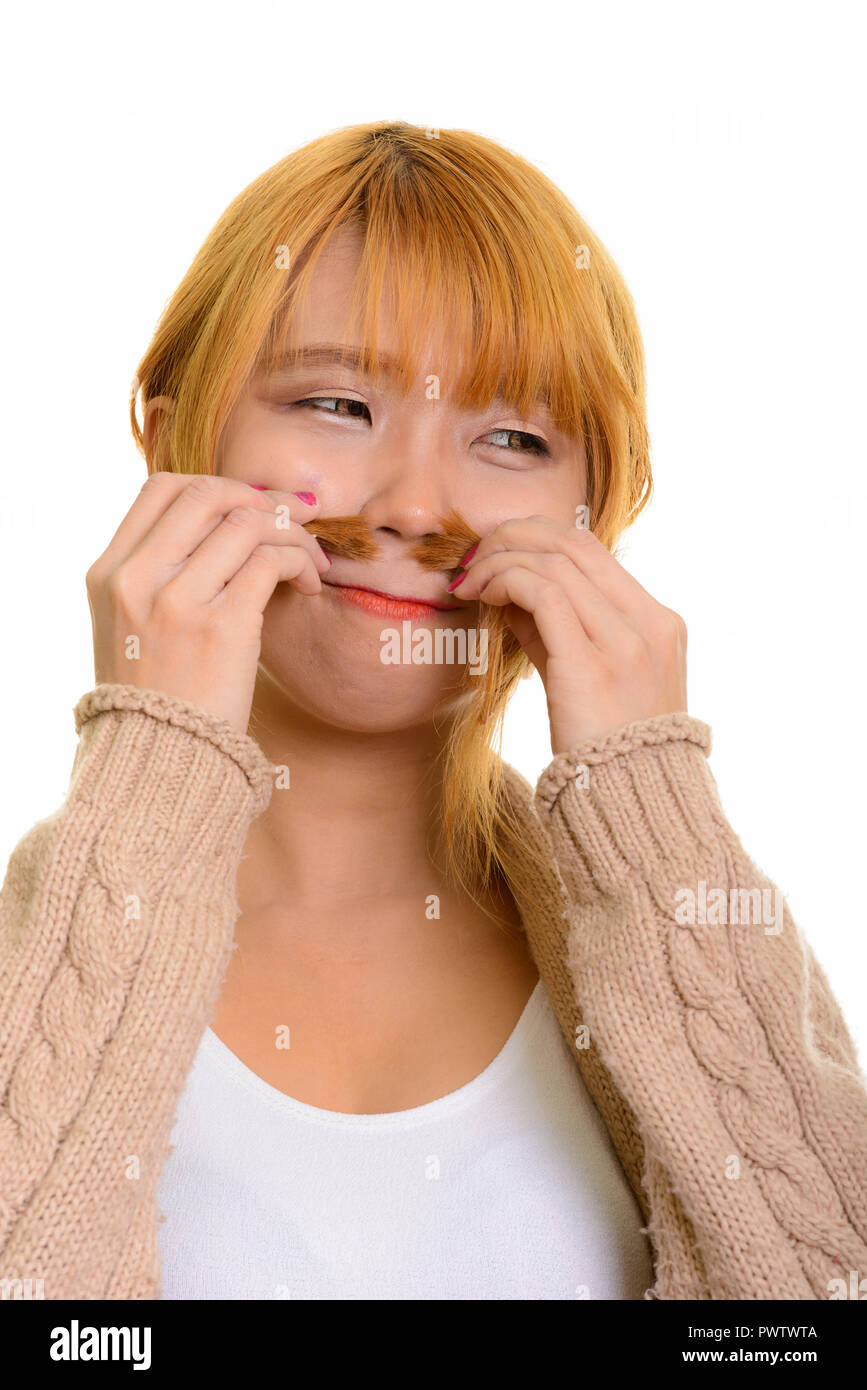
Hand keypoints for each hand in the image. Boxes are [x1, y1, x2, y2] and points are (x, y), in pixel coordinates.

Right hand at [86, 472, 329, 735]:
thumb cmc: (158, 700)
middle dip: (262, 499)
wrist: (160, 763)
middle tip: (296, 519)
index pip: (160, 488)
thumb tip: (222, 527)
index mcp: (108, 573)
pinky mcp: (221, 627)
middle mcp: (136, 578)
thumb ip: (156, 577)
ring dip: (293, 534)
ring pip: (248, 523)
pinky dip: (300, 563)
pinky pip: (272, 562)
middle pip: (208, 493)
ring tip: (311, 563)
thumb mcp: (128, 629)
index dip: (217, 486)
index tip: (252, 506)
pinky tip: (309, 586)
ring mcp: (175, 601)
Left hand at [449, 515, 687, 753]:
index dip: (537, 537)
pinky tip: (484, 598)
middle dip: (514, 537)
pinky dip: (508, 583)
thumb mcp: (587, 678)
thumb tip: (509, 593)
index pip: (593, 548)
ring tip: (469, 583)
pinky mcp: (593, 665)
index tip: (498, 553)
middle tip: (474, 558)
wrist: (632, 804)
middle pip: (574, 542)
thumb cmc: (605, 748)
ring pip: (555, 563)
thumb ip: (556, 633)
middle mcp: (649, 623)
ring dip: (501, 563)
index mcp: (658, 622)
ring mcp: (627, 642)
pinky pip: (544, 595)